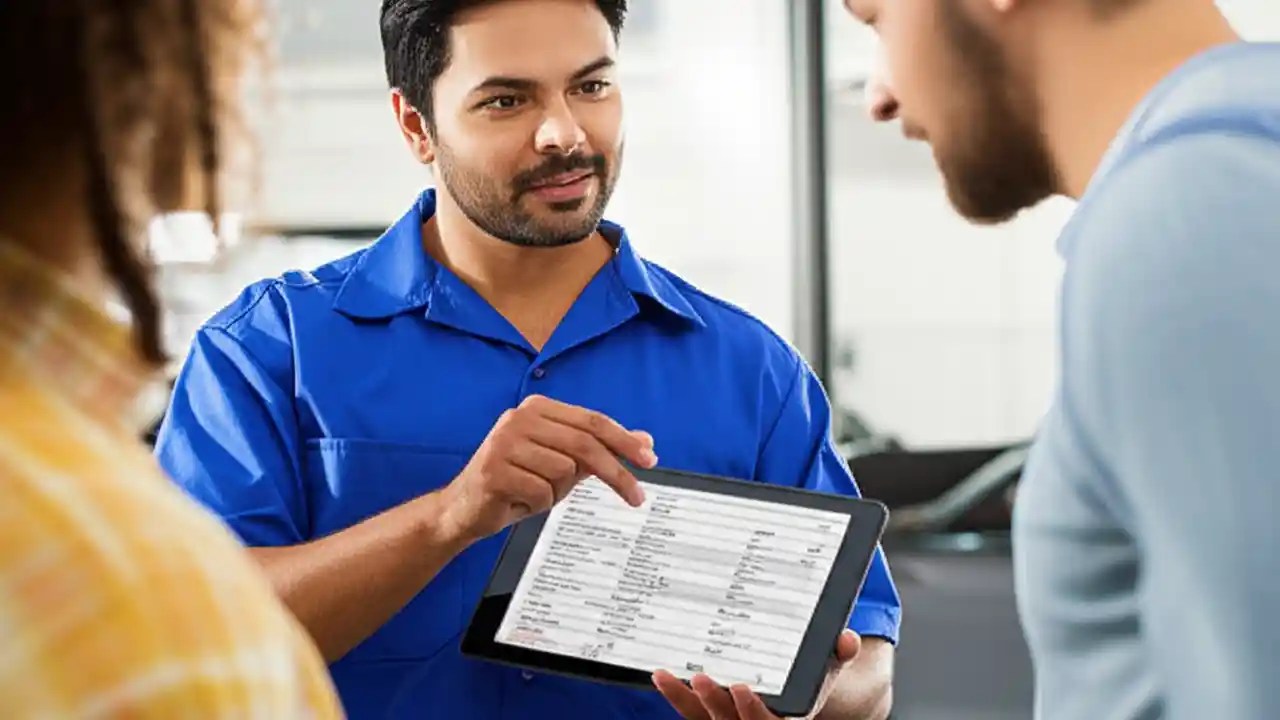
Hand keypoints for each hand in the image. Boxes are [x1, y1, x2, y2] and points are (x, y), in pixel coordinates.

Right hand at [440, 394, 656, 541]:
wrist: (464, 509)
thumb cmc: (515, 482)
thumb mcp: (562, 463)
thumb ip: (599, 449)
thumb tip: (644, 440)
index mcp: (537, 408)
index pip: (592, 421)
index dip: (624, 440)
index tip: (650, 459)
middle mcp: (519, 418)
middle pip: (584, 445)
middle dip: (616, 474)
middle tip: (637, 497)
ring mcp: (504, 443)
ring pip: (564, 472)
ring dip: (557, 492)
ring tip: (535, 492)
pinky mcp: (494, 471)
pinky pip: (542, 493)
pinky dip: (539, 504)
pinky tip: (518, 501)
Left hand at [653, 630, 861, 719]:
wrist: (796, 701)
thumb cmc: (810, 682)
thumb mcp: (829, 671)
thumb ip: (838, 656)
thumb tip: (848, 639)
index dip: (753, 711)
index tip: (742, 688)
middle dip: (716, 703)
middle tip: (702, 677)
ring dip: (686, 701)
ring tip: (669, 675)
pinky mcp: (713, 718)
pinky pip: (693, 715)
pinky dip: (678, 698)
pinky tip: (662, 676)